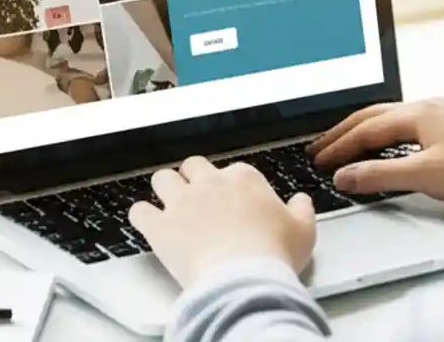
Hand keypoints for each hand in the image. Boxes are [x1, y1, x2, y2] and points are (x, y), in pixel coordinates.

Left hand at [130, 156, 315, 287]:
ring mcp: (182, 203)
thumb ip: (302, 210)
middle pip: (193, 166)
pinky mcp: (160, 227)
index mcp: (244, 179)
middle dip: (193, 178)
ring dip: (165, 189)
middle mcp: (210, 184)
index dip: (232, 186)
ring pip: (163, 179)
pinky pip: (140, 211)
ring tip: (171, 205)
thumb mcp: (304, 230)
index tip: (235, 202)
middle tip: (199, 198)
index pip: (233, 171)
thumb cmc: (274, 255)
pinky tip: (148, 222)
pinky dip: (142, 216)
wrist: (244, 278)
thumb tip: (301, 201)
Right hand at [308, 99, 443, 202]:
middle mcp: (426, 107)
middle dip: (342, 133)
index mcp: (416, 113)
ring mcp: (441, 114)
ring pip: (389, 119)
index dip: (338, 146)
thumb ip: (378, 176)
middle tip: (318, 148)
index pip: (365, 130)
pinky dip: (383, 136)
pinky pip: (405, 125)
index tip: (318, 160)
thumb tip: (344, 175)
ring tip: (342, 146)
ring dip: (362, 132)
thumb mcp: (423, 176)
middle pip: (372, 117)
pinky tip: (383, 148)